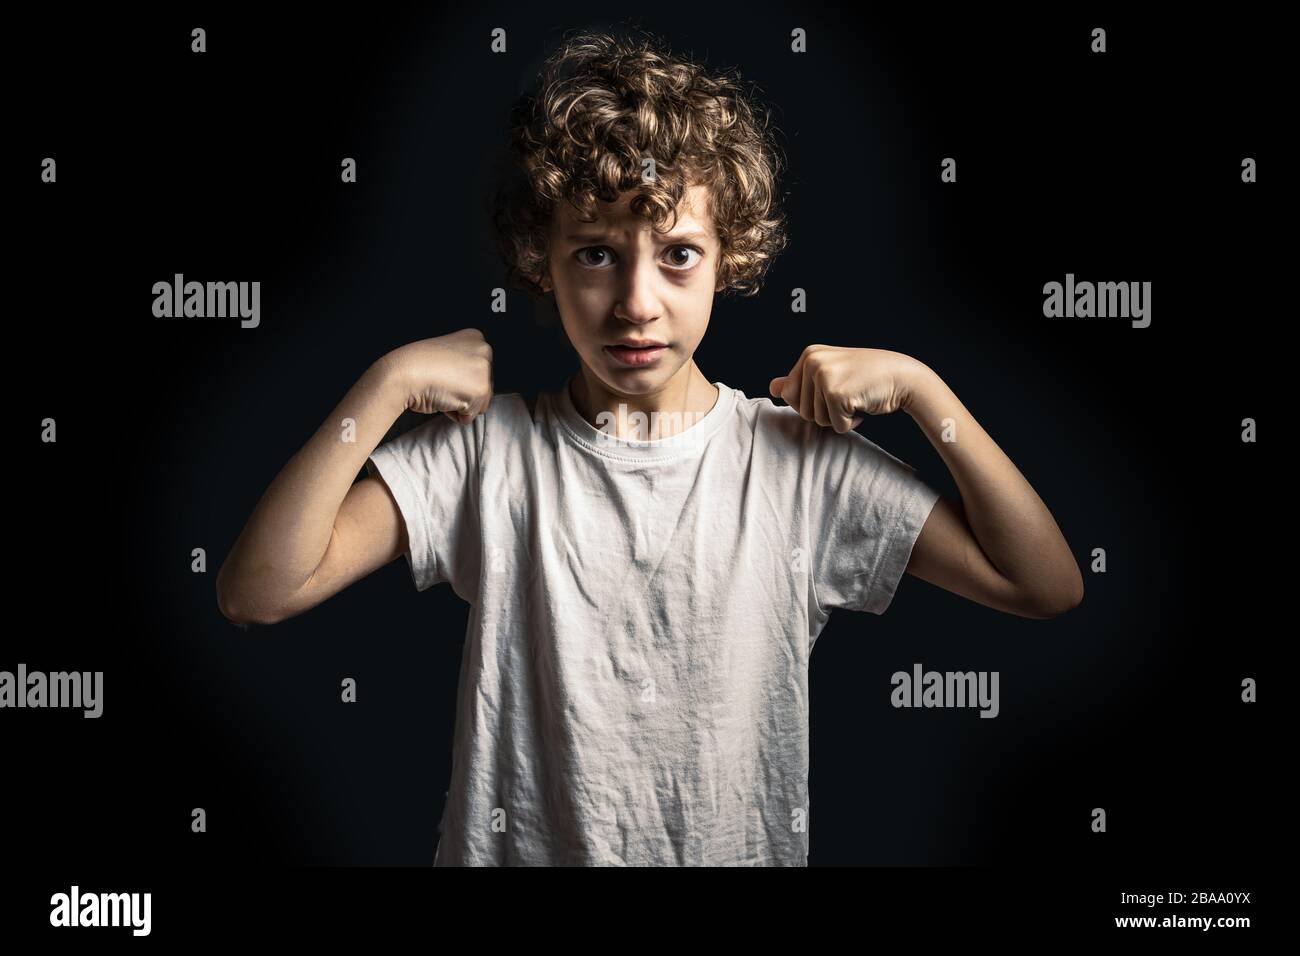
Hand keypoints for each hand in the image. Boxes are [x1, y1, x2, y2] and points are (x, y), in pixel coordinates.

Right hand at [381, 328, 493, 422]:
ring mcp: (484, 370)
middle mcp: (484, 351)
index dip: (459, 378)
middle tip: (442, 382)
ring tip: (443, 389)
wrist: (403, 373)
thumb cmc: (416, 365)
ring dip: (459, 404)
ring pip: (479, 403)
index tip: (444, 372)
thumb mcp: (446, 354)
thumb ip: (463, 364)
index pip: (479, 371)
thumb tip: (469, 383)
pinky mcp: (480, 390)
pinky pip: (470, 416)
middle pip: (483, 387)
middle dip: (462, 392)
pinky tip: (443, 397)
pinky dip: (455, 414)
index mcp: (475, 337)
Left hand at [769, 345, 924, 432]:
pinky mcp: (835, 393)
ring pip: (816, 420)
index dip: (812, 403)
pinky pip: (835, 426)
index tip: (835, 389)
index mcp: (809, 354)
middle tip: (847, 395)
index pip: (789, 395)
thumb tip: (772, 388)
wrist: (903, 377)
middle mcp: (812, 361)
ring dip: (838, 417)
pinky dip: (851, 423)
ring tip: (855, 397)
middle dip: (825, 412)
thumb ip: (801, 381)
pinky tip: (862, 405)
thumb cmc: (868, 377)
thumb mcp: (831, 374)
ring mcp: (823, 376)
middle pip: (801, 410)